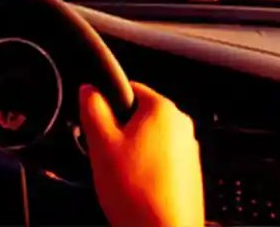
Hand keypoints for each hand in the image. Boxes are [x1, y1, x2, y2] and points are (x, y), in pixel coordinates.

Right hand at [80, 82, 204, 226]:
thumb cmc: (136, 192)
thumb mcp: (102, 144)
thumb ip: (93, 109)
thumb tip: (90, 90)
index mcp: (162, 109)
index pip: (129, 87)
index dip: (108, 105)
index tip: (97, 125)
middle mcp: (181, 124)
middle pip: (139, 116)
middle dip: (120, 133)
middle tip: (108, 156)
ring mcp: (188, 149)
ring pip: (149, 140)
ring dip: (133, 153)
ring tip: (124, 177)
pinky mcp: (190, 172)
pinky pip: (161, 160)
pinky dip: (147, 170)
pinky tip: (138, 188)